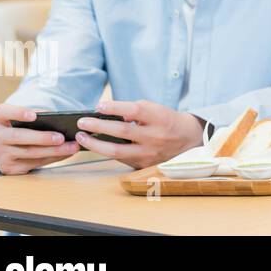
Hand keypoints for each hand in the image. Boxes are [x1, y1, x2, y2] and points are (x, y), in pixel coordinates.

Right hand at [0, 104, 79, 174]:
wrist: (7, 145)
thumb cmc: (22, 125)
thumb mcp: (24, 118)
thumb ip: (38, 117)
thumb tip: (61, 121)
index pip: (3, 112)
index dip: (18, 113)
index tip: (34, 115)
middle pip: (18, 136)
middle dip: (42, 138)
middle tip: (61, 137)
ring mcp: (0, 153)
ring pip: (29, 152)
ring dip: (53, 150)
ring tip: (72, 146)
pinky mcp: (9, 168)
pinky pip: (33, 163)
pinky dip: (52, 158)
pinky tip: (66, 153)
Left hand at [75, 100, 202, 169]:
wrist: (188, 140)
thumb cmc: (167, 121)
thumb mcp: (157, 109)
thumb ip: (135, 111)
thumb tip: (109, 115)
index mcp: (160, 118)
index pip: (134, 111)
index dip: (115, 107)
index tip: (99, 106)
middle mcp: (155, 136)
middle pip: (122, 131)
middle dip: (98, 126)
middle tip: (82, 122)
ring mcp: (149, 153)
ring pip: (116, 151)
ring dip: (95, 144)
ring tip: (82, 137)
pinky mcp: (144, 164)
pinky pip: (120, 159)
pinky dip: (105, 152)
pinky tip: (95, 146)